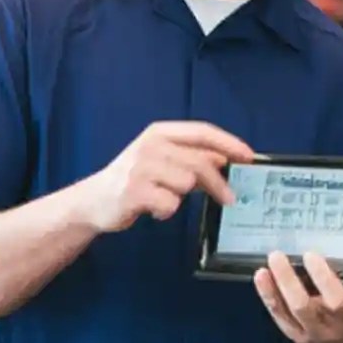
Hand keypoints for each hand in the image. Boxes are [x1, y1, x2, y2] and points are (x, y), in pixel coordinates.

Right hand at [81, 121, 253, 233]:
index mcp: (159, 132)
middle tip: (230, 198)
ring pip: (186, 183)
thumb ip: (191, 156)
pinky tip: (154, 209)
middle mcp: (150, 145)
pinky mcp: (134, 191)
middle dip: (219, 183)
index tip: (249, 156)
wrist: (94, 200)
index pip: (202, 131)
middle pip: (199, 162)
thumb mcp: (162, 160)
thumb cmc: (134, 179)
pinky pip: (169, 204)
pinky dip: (167, 211)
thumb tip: (224, 159)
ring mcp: (141, 168)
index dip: (228, 143)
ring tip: (166, 197)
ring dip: (181, 196)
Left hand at [255, 251, 342, 342]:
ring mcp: (308, 335)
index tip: (310, 255)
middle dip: (287, 281)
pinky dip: (268, 296)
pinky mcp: (294, 336)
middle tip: (277, 256)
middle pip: (302, 307)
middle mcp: (328, 329)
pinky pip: (279, 317)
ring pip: (285, 314)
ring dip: (271, 290)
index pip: (337, 300)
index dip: (323, 278)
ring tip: (263, 269)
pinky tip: (262, 278)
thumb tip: (330, 256)